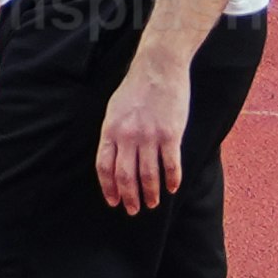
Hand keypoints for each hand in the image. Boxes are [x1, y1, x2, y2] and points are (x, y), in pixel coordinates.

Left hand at [97, 52, 196, 214]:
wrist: (157, 67)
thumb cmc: (135, 88)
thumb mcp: (115, 110)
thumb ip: (113, 134)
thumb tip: (112, 158)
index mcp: (110, 130)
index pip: (104, 167)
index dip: (109, 187)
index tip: (113, 202)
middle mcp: (127, 136)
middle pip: (125, 175)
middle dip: (129, 197)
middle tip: (133, 210)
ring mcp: (149, 136)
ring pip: (148, 175)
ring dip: (150, 193)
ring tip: (153, 204)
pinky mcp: (170, 134)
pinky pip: (171, 164)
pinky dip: (172, 180)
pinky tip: (173, 188)